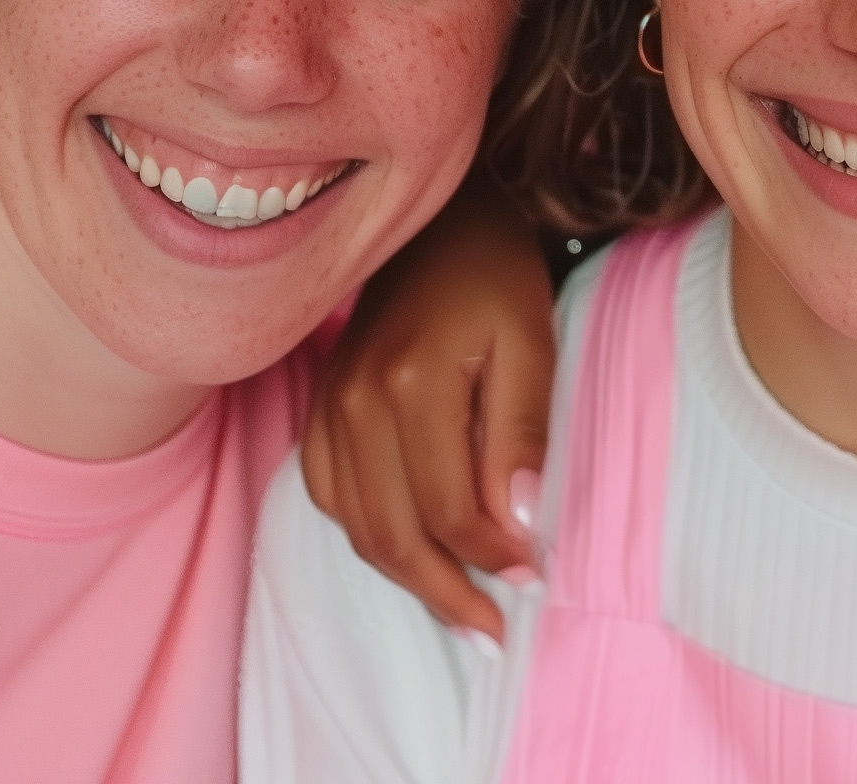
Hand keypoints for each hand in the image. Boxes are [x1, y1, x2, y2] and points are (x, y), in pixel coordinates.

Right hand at [302, 187, 557, 641]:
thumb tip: (518, 525)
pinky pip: (331, 497)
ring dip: (408, 578)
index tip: (536, 579)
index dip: (494, 557)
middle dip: (447, 594)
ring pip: (359, 528)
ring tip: (461, 610)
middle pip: (394, 534)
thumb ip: (522, 434)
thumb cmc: (495, 275)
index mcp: (409, 383)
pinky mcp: (321, 410)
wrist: (438, 224)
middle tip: (493, 632)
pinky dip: (369, 538)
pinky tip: (409, 553)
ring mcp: (328, 408)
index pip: (449, 509)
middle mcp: (354, 403)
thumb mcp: (530, 341)